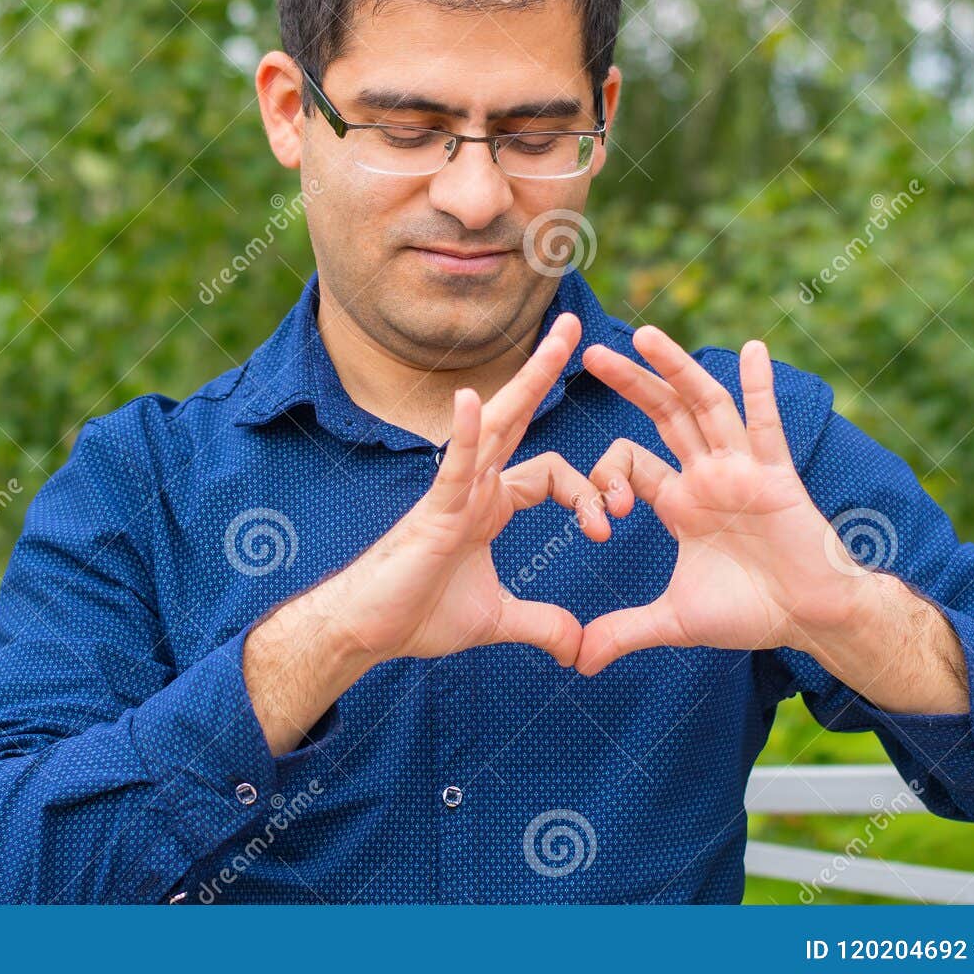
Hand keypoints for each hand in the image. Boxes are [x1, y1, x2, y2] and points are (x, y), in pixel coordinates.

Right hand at [246, 313, 610, 751]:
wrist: (368, 631)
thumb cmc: (418, 615)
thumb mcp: (498, 621)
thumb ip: (542, 625)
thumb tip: (579, 648)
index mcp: (490, 504)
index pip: (552, 474)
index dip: (586, 494)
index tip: (605, 530)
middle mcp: (474, 486)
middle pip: (517, 417)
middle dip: (545, 372)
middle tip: (575, 325)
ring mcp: (454, 493)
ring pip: (495, 425)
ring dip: (527, 380)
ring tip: (556, 340)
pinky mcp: (434, 511)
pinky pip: (453, 465)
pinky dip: (463, 433)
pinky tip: (471, 401)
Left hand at [574, 328, 872, 675]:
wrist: (809, 620)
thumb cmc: (750, 612)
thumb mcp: (674, 620)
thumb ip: (623, 632)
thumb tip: (577, 661)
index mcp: (680, 501)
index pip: (632, 462)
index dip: (605, 474)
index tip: (598, 514)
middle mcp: (707, 474)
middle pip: (662, 414)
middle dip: (629, 382)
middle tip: (590, 351)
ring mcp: (742, 469)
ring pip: (704, 407)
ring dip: (677, 369)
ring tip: (645, 334)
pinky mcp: (777, 476)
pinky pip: (766, 426)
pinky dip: (760, 388)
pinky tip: (751, 349)